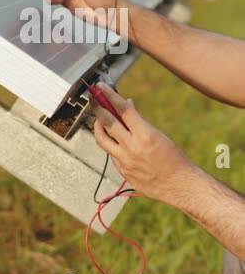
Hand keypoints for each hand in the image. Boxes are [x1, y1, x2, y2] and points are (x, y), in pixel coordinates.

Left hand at [92, 83, 192, 201]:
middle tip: (93, 98)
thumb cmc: (174, 158)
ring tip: (98, 118)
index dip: (110, 96)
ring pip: (102, 139)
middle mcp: (131, 148)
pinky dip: (110, 143)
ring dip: (97, 125)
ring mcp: (124, 161)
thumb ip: (139, 121)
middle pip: (107, 122)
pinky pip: (110, 154)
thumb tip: (127, 105)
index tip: (102, 87)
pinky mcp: (122, 171)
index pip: (122, 110)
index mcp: (144, 135)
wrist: (179, 185)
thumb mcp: (159, 135)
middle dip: (98, 107)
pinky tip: (113, 139)